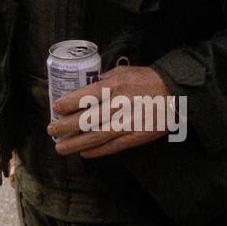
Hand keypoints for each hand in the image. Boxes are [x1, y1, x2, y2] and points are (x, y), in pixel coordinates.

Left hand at [48, 65, 172, 157]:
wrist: (174, 93)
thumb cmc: (145, 80)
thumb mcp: (121, 72)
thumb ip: (102, 80)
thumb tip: (80, 88)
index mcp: (114, 87)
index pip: (84, 97)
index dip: (67, 104)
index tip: (56, 108)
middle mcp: (118, 106)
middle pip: (86, 119)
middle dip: (65, 126)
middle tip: (51, 130)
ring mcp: (128, 123)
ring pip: (96, 137)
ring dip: (76, 144)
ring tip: (61, 148)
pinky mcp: (137, 137)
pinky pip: (113, 146)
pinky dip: (97, 151)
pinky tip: (84, 153)